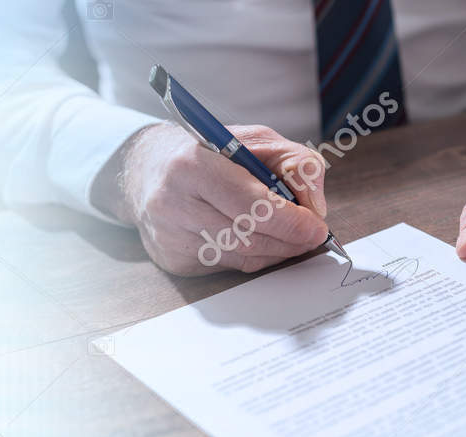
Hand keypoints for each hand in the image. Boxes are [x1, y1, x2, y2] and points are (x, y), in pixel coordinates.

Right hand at [96, 122, 330, 275]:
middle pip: (247, 236)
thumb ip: (293, 161)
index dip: (289, 220)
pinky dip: (254, 258)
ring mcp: (168, 236)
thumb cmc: (209, 153)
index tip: (317, 226)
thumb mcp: (254, 140)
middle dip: (289, 240)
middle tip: (313, 236)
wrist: (149, 171)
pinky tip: (262, 244)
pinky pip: (227, 267)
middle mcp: (173, 202)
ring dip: (276, 252)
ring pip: (239, 257)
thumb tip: (315, 205)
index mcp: (192, 163)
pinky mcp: (171, 259)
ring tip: (293, 239)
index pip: (249, 202)